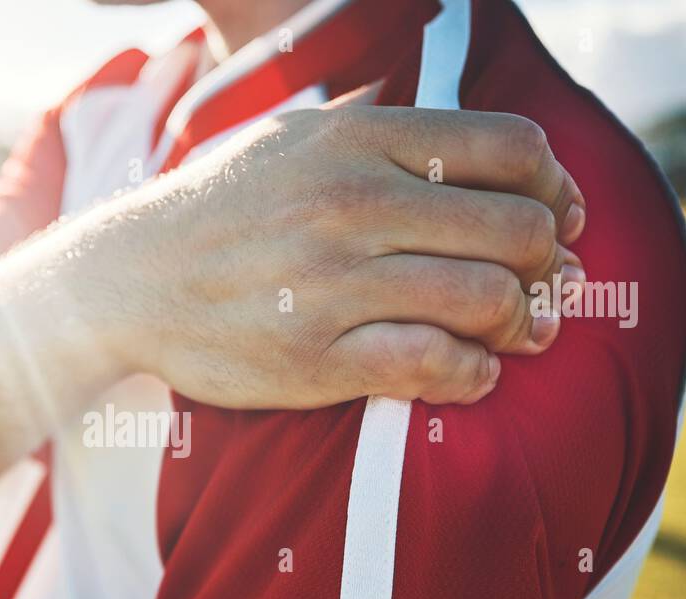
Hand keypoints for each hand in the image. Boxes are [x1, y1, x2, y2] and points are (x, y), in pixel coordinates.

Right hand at [92, 105, 585, 406]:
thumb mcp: (295, 139)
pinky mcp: (313, 357)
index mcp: (356, 142)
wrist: (126, 280)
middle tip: (547, 288)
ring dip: (524, 325)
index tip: (558, 218)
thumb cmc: (221, 210)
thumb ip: (382, 137)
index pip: (509, 150)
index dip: (555, 188)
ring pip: (486, 300)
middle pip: (515, 229)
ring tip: (519, 334)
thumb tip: (477, 152)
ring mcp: (332, 283)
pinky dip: (472, 375)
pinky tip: (471, 373)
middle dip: (550, 265)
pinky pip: (432, 366)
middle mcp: (351, 204)